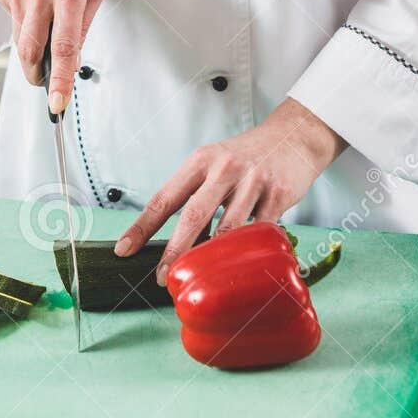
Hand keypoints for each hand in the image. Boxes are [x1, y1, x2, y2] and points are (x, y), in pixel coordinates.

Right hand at [0, 0, 104, 114]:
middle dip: (36, 75)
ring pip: (19, 40)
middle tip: (44, 83)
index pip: (63, 47)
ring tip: (45, 28)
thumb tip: (71, 61)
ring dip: (31, 49)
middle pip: (30, 51)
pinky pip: (14, 19)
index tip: (57, 104)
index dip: (59, 80)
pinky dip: (25, 20)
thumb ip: (83, 24)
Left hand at [114, 97, 346, 284]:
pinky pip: (260, 232)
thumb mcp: (215, 165)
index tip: (124, 249)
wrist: (293, 136)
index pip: (164, 198)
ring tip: (200, 280)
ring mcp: (252, 181)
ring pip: (227, 229)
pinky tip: (241, 268)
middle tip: (162, 277)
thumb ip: (196, 195)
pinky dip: (249, 253)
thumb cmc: (246, 157)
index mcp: (200, 161)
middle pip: (193, 216)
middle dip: (174, 251)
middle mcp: (224, 168)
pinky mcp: (278, 195)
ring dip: (212, 259)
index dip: (142, 226)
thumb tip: (175, 241)